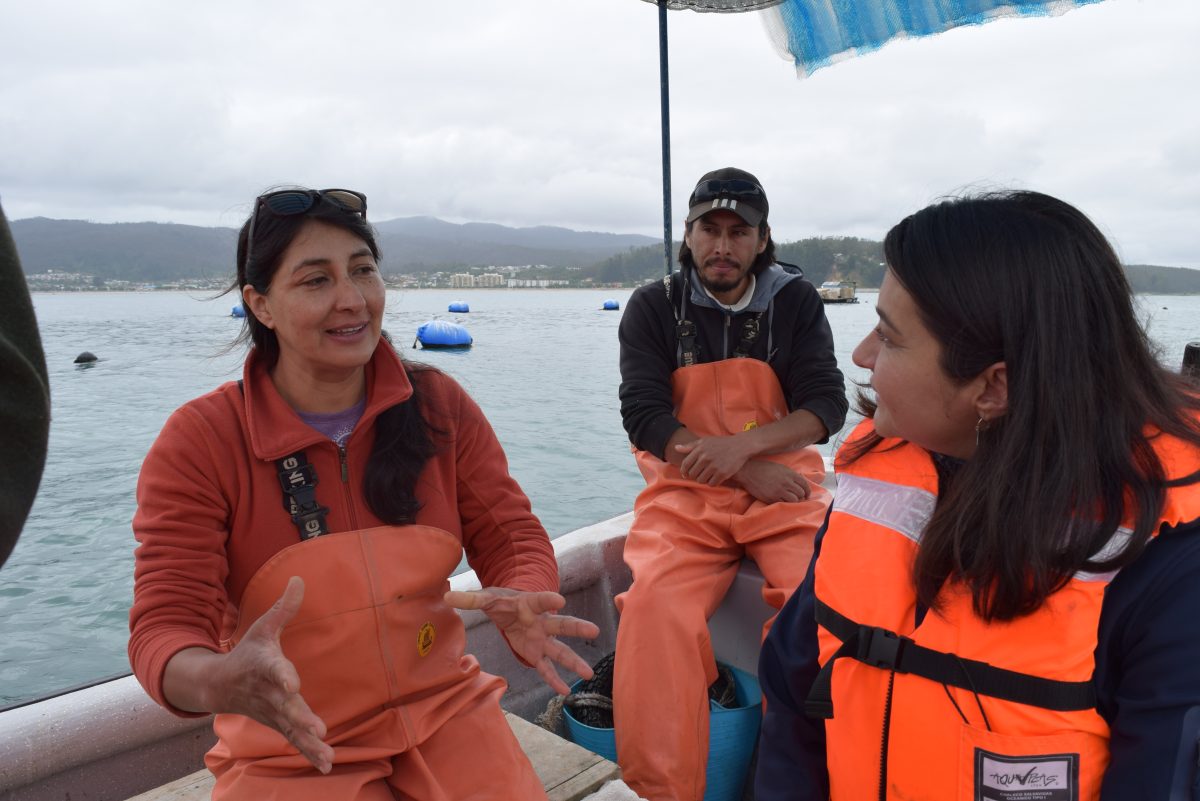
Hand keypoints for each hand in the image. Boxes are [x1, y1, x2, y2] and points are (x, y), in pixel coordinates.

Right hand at [206, 577, 332, 772]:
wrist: (217, 685)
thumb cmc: (248, 653)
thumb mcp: (263, 627)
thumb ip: (284, 607)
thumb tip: (300, 578)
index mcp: (263, 665)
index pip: (273, 669)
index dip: (282, 675)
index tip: (292, 683)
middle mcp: (266, 692)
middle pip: (285, 706)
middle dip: (300, 718)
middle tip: (317, 728)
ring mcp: (271, 712)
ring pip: (290, 729)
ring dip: (308, 742)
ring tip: (327, 753)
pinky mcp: (277, 724)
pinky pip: (293, 741)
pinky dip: (309, 753)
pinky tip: (327, 764)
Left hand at [444, 588, 599, 694]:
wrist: (511, 609)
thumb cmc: (501, 601)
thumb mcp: (485, 598)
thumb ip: (469, 599)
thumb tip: (446, 594)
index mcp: (530, 603)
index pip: (540, 600)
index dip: (548, 600)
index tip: (559, 601)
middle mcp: (541, 621)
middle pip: (560, 625)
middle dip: (575, 628)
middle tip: (593, 630)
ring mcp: (542, 639)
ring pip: (560, 650)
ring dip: (573, 661)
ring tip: (588, 673)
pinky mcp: (536, 653)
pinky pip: (546, 668)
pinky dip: (554, 679)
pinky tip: (565, 691)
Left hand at [674, 435, 753, 485]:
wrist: (740, 446)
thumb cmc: (721, 443)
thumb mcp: (705, 441)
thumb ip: (690, 446)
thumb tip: (676, 448)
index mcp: (700, 450)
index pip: (685, 464)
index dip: (684, 471)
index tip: (685, 474)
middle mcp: (706, 458)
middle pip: (692, 474)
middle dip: (693, 476)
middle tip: (697, 475)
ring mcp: (714, 466)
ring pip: (701, 480)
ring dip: (702, 480)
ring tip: (706, 476)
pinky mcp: (722, 473)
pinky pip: (711, 484)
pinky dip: (711, 483)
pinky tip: (714, 478)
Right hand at [734, 460, 811, 503]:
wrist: (749, 471)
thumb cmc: (765, 468)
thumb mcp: (781, 468)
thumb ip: (791, 475)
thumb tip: (800, 484)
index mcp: (789, 473)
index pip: (804, 484)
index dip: (807, 491)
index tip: (806, 494)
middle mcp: (786, 482)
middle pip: (801, 493)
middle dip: (801, 496)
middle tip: (798, 498)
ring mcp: (779, 491)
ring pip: (794, 500)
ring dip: (793, 501)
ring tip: (789, 499)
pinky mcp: (771, 498)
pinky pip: (783, 503)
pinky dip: (784, 503)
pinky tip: (781, 500)